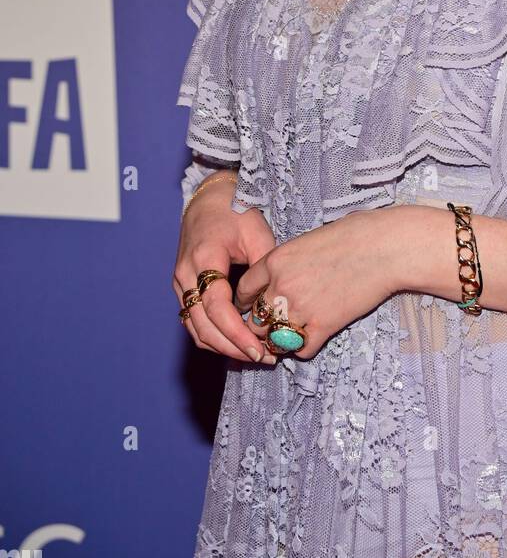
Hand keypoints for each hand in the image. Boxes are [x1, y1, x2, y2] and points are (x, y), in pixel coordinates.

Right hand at [173, 177, 279, 363]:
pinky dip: (214, 337)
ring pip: (195, 329)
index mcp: (203, 258)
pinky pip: (195, 321)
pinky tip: (237, 342)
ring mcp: (180, 283)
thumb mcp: (256, 232)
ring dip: (223, 347)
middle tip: (263, 358)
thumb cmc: (235, 211)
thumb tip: (275, 304)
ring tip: (254, 355)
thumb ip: (263, 268)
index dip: (236, 333)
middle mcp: (185, 275)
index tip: (258, 349)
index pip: (216, 307)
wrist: (209, 199)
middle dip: (232, 348)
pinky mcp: (184, 289)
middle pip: (202, 326)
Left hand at [235, 208, 400, 360]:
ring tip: (289, 336)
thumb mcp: (310, 240)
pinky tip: (313, 337)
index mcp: (276, 260)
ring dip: (280, 340)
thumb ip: (290, 261)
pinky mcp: (322, 327)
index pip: (244, 289)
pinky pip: (301, 350)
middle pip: (254, 319)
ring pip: (273, 339)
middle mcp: (281, 287)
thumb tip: (286, 274)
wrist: (385, 248)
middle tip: (271, 325)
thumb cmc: (354, 235)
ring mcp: (300, 310)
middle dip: (261, 323)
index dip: (245, 301)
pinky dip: (304, 347)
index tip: (249, 306)